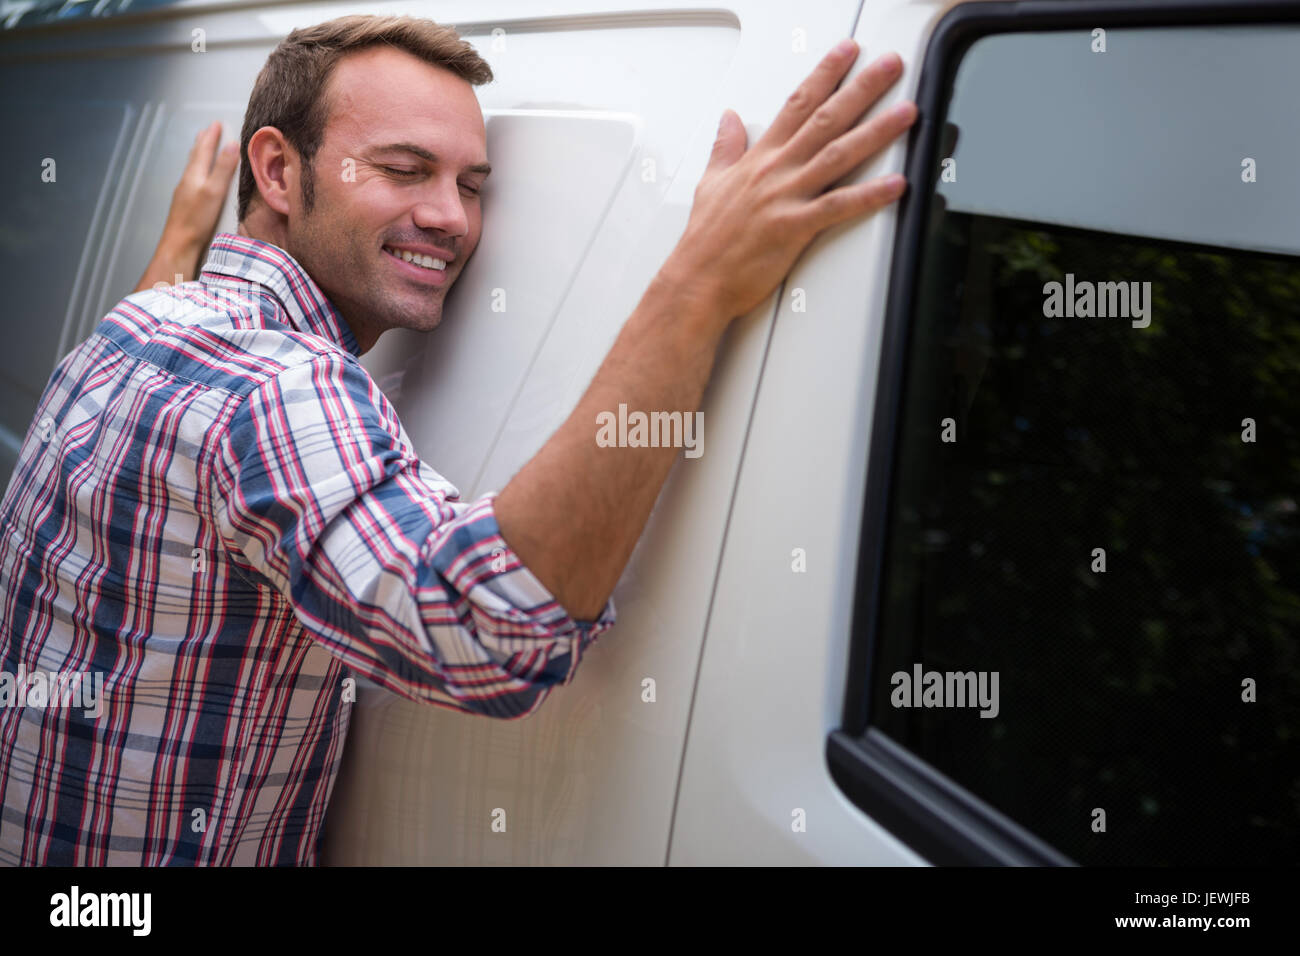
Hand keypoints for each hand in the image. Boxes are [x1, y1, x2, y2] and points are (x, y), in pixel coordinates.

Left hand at [133, 121, 239, 292]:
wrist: (179, 244)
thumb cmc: (197, 219)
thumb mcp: (215, 191)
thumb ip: (223, 168)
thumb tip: (231, 145)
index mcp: (194, 174)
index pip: (204, 150)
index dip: (211, 136)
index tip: (217, 124)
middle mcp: (187, 180)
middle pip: (195, 156)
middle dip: (202, 142)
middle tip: (207, 131)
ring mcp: (184, 192)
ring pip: (192, 167)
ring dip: (199, 155)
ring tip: (202, 148)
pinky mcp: (186, 204)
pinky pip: (193, 178)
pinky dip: (198, 170)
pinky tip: (199, 177)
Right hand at [662, 40, 916, 323]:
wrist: (698, 279)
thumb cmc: (705, 239)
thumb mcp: (711, 182)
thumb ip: (726, 147)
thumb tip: (728, 120)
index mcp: (760, 158)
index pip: (797, 103)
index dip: (825, 74)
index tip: (846, 54)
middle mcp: (776, 171)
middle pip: (825, 118)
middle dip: (861, 88)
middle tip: (890, 66)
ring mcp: (786, 197)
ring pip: (838, 155)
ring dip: (875, 132)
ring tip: (905, 113)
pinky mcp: (794, 228)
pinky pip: (838, 207)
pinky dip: (868, 195)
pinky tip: (895, 185)